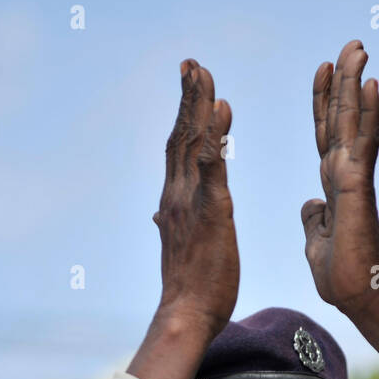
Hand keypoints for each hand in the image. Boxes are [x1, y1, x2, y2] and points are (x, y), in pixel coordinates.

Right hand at [151, 59, 238, 339]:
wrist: (186, 315)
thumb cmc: (191, 288)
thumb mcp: (179, 248)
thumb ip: (171, 224)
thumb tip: (157, 216)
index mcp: (174, 202)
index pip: (177, 150)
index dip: (183, 116)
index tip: (189, 86)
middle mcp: (176, 195)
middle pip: (181, 135)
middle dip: (187, 97)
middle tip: (192, 63)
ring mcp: (191, 201)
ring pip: (192, 142)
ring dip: (198, 103)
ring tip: (203, 72)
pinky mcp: (212, 211)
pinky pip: (212, 165)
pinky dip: (216, 134)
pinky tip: (222, 107)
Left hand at [302, 40, 378, 314]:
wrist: (354, 294)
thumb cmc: (340, 272)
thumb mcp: (316, 238)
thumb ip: (316, 217)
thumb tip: (312, 204)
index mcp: (332, 181)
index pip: (325, 131)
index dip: (323, 100)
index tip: (323, 68)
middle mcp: (344, 172)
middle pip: (341, 116)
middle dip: (343, 79)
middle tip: (352, 43)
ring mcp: (354, 176)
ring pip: (354, 121)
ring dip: (355, 84)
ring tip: (359, 50)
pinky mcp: (358, 187)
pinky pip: (364, 143)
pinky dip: (369, 114)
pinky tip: (371, 85)